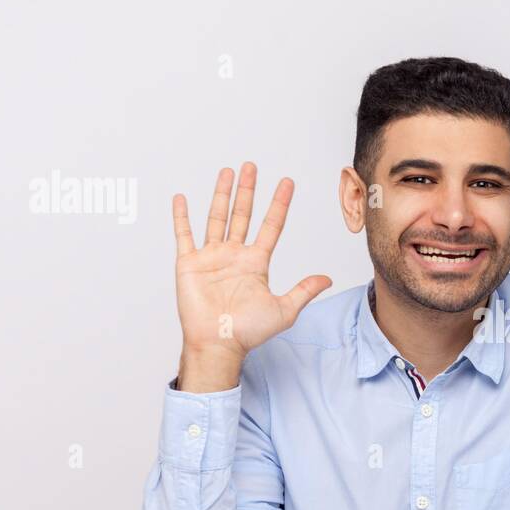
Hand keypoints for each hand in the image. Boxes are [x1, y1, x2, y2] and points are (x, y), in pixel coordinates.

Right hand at [173, 163, 331, 391]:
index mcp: (256, 263)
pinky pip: (184, 234)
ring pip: (217, 217)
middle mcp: (234, 255)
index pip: (271, 226)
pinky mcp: (189, 263)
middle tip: (252, 166)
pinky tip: (182, 198)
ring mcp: (211, 257)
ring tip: (227, 172)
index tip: (287, 183)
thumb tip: (327, 279)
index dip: (279, 204)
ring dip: (221, 194)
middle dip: (248, 190)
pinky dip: (181, 216)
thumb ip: (304, 291)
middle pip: (243, 214)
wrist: (219, 343)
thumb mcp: (284, 310)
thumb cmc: (248, 331)